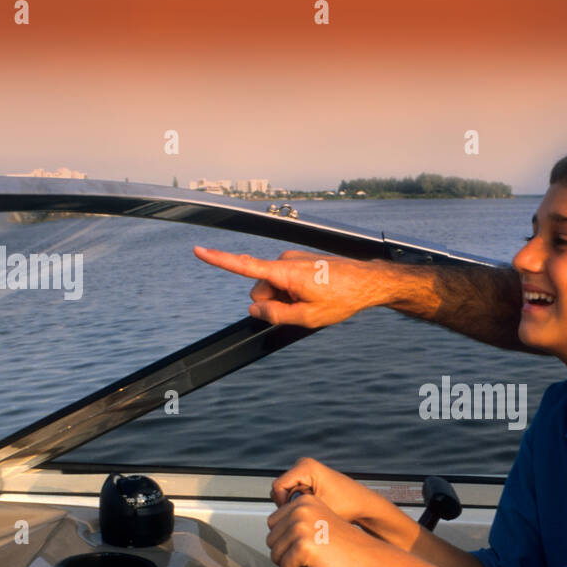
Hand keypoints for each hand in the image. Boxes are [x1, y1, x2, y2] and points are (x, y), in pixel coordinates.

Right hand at [193, 246, 390, 326]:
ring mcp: (293, 259)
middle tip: (302, 309)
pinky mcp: (300, 261)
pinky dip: (294, 291)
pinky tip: (315, 295)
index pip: (244, 266)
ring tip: (313, 301)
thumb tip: (254, 309)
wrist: (368, 282)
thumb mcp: (308, 317)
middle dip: (272, 303)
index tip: (199, 250)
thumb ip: (276, 315)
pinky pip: (285, 280)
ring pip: (274, 287)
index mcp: (285, 272)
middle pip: (260, 289)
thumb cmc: (342, 298)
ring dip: (285, 298)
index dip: (219, 260)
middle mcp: (285, 260)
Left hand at [265, 492, 374, 566]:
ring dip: (288, 564)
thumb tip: (275, 534)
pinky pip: (285, 566)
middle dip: (284, 552)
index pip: (274, 522)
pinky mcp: (302, 545)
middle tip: (301, 559)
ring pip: (275, 553)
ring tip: (305, 565)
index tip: (298, 547)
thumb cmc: (347, 546)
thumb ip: (299, 521)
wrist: (367, 559)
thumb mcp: (320, 521)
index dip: (283, 539)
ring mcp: (301, 526)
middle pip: (271, 538)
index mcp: (305, 501)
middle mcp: (301, 510)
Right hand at [270, 457, 384, 525]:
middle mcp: (304, 464)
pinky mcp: (308, 478)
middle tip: (306, 514)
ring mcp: (305, 471)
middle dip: (288, 504)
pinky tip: (313, 509)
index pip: (278, 486)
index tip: (296, 515)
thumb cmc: (347, 505)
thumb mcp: (318, 509)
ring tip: (312, 511)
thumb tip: (277, 517)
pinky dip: (299, 503)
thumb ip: (296, 510)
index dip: (283, 504)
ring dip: (294, 505)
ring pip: (285, 492)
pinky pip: (292, 493)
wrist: (363, 504)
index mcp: (305, 466)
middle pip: (279, 489)